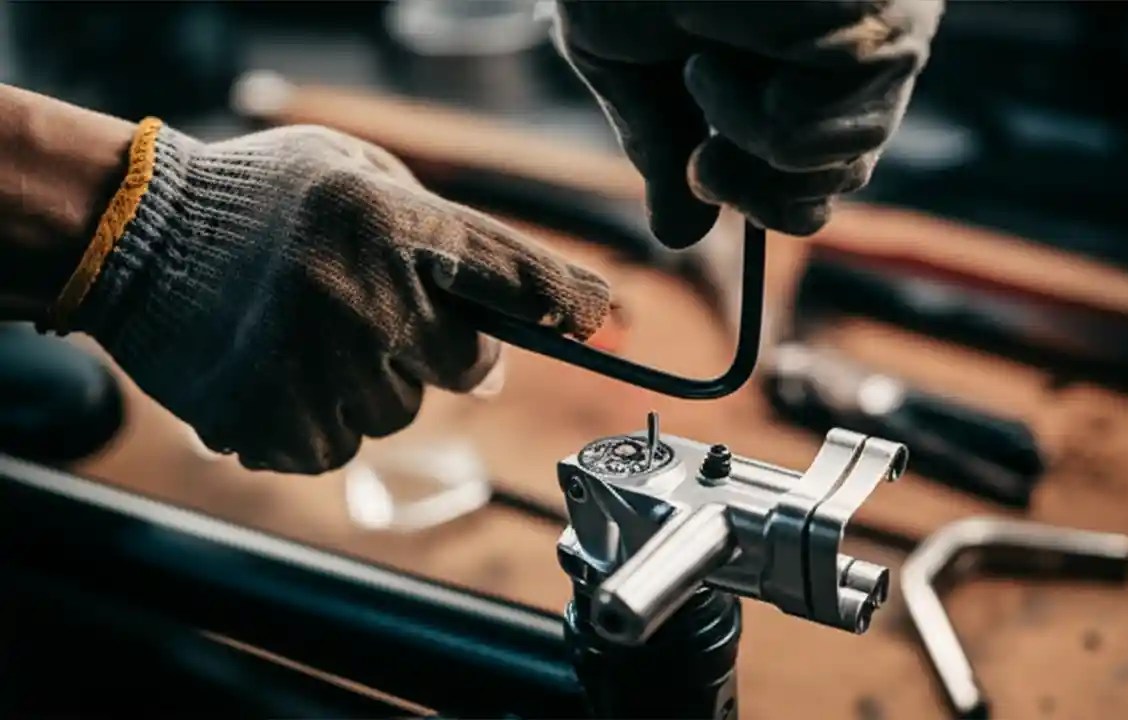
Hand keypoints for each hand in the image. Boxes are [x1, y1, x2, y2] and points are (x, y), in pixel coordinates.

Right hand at [67, 123, 609, 473]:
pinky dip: (312, 421)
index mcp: (396, 224)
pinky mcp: (284, 427)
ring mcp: (328, 370)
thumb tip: (501, 315)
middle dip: (440, 350)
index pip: (513, 272)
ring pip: (397, 412)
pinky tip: (272, 371)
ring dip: (365, 384)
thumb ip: (430, 226)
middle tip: (377, 318)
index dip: (565, 300)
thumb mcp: (351, 170)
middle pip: (468, 366)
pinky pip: (338, 447)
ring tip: (300, 335)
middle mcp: (373, 299)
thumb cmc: (255, 200)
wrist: (129, 238)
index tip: (601, 321)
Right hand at [555, 0, 942, 246]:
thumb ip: (664, 150)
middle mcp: (855, 41)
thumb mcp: (632, 70)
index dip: (770, 192)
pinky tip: (713, 57)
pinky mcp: (876, 33)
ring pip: (838, 171)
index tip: (704, 168)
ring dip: (744, 148)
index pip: (826, 160)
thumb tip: (680, 239)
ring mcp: (876, 37)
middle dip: (761, 192)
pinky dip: (743, 123)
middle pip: (842, 176)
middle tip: (702, 158)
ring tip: (703, 71)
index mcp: (810, 48)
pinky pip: (808, 145)